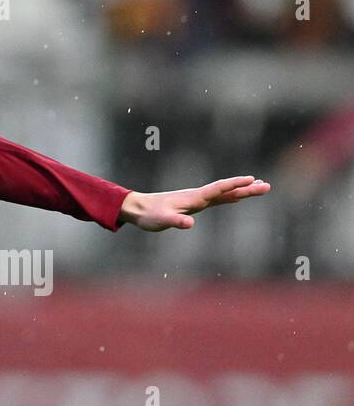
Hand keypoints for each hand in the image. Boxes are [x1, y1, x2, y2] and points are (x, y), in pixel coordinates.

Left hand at [118, 176, 269, 230]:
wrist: (137, 208)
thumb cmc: (150, 215)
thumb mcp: (163, 221)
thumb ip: (176, 222)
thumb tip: (190, 224)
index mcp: (194, 197)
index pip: (219, 189)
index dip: (235, 184)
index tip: (253, 180)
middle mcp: (198, 196)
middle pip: (227, 190)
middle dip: (247, 188)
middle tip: (267, 185)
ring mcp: (197, 199)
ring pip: (224, 194)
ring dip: (241, 191)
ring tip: (259, 187)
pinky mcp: (193, 205)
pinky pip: (217, 200)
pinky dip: (230, 197)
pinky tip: (236, 197)